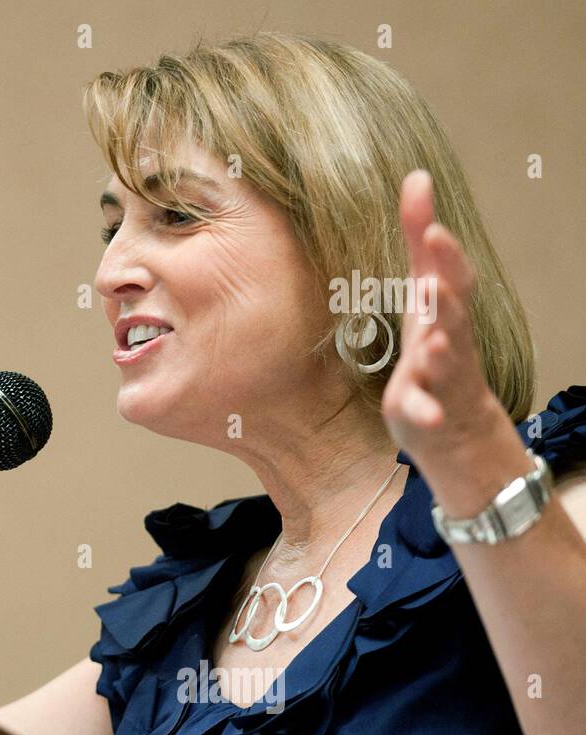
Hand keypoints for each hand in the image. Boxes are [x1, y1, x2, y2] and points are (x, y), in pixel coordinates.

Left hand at [380, 169, 509, 466]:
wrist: (454, 422)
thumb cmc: (435, 342)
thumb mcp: (422, 286)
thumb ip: (417, 235)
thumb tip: (417, 175)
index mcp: (445, 307)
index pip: (452, 276)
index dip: (445, 255)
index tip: (432, 230)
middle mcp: (450, 337)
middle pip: (454, 317)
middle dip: (446, 299)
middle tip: (433, 282)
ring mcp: (441, 375)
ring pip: (446, 361)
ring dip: (441, 350)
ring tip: (432, 340)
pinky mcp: (423, 408)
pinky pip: (426, 410)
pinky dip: (426, 410)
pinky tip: (426, 413)